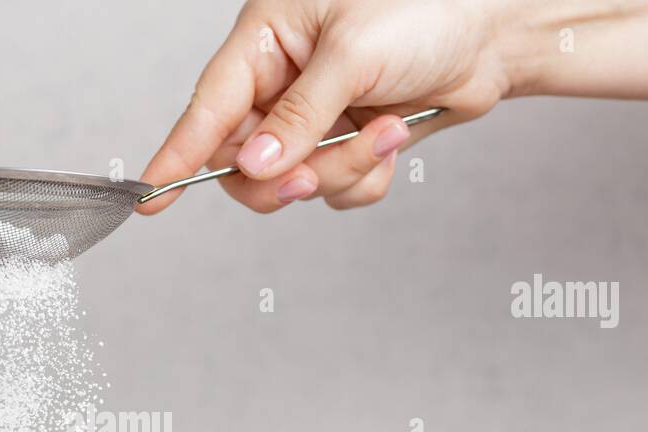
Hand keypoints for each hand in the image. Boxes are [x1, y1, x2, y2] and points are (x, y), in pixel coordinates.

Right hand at [138, 0, 514, 214]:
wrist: (498, 28)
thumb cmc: (429, 8)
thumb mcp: (354, 53)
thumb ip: (300, 115)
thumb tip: (257, 165)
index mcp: (268, 41)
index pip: (208, 108)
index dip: (177, 154)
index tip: (150, 197)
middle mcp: (283, 81)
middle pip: (245, 162)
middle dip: (285, 175)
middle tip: (314, 171)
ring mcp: (315, 116)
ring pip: (294, 182)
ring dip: (342, 170)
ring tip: (387, 130)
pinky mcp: (347, 142)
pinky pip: (334, 189)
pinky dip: (364, 177)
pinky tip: (393, 140)